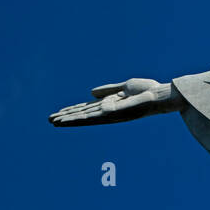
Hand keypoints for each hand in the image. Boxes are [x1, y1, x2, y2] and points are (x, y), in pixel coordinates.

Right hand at [49, 78, 179, 126]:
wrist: (159, 95)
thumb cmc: (148, 90)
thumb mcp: (125, 87)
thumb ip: (108, 90)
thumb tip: (90, 92)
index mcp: (110, 104)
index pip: (88, 108)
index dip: (74, 110)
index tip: (60, 112)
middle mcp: (108, 111)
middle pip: (83, 114)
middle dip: (67, 117)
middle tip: (50, 120)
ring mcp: (108, 113)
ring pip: (83, 118)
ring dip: (67, 120)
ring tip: (52, 122)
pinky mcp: (110, 114)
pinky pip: (90, 117)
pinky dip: (76, 119)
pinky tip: (65, 120)